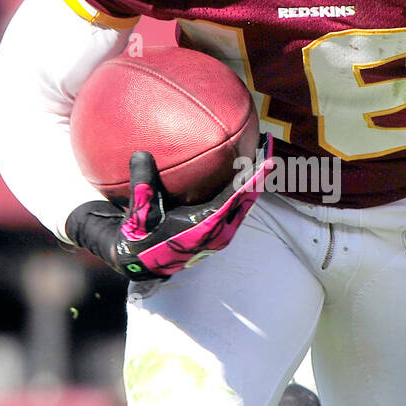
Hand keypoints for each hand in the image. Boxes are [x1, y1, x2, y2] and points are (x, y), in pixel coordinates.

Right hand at [65, 141, 273, 281]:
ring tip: (260, 153)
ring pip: (243, 202)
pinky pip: (234, 205)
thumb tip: (141, 154)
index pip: (236, 198)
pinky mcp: (214, 229)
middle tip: (267, 143)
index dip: (253, 179)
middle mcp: (218, 230)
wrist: (135, 262)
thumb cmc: (138, 238)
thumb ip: (142, 184)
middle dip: (259, 173)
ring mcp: (219, 231)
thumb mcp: (138, 212)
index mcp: (206, 226)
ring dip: (252, 180)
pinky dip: (241, 188)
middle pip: (247, 198)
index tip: (269, 159)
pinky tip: (240, 171)